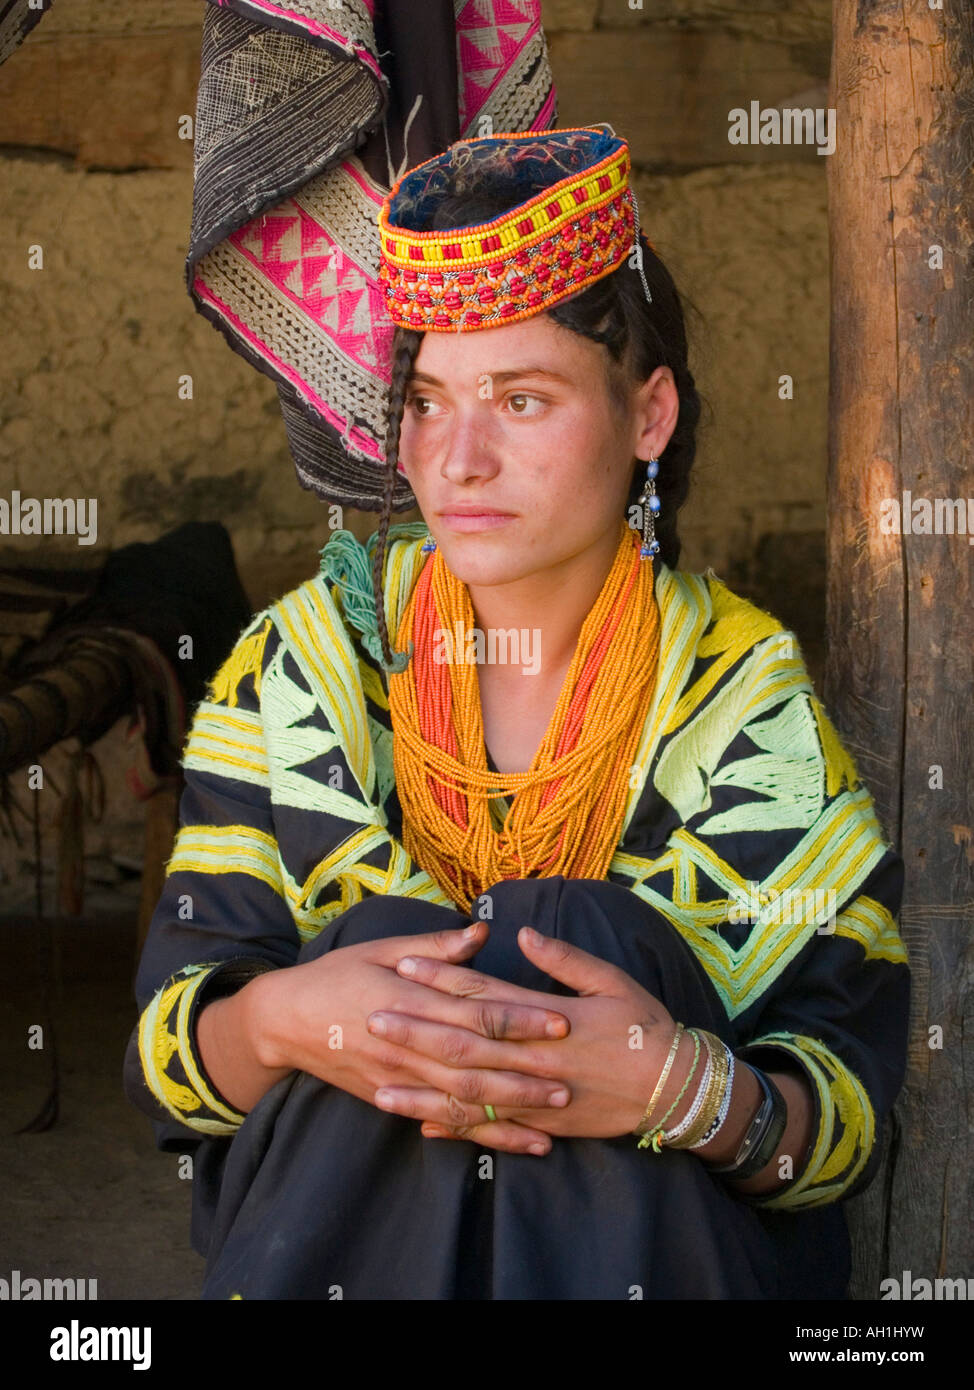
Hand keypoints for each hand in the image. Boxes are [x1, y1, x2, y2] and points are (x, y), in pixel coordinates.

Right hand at [251, 921, 573, 1133]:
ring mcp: (398, 1078)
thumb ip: (434, 947)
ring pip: (461, 1100)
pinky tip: (513, 1143)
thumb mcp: (381, 949)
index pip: (474, 1011)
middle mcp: (406, 1044)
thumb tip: (482, 932)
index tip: (558, 1020)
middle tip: (570, 1079)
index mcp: (409, 999)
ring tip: (552, 1117)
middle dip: (524, 1073)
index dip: (518, 1018)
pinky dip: (479, 1135)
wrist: (284, 1020)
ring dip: (509, 1110)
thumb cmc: (337, 975)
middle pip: (475, 1063)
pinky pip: (441, 1121)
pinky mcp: (391, 1099)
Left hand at [367, 927, 677, 1152]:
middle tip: (370, 1020)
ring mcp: (534, 1096)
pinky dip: (457, 1128)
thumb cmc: (645, 1027)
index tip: (403, 966)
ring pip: (468, 1094)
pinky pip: (493, 1129)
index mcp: (545, 1016)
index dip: (440, 979)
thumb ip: (564, 958)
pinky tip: (424, 1127)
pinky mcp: (542, 1124)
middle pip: (462, 1043)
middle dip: (414, 1031)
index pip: (481, 994)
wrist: (676, 1089)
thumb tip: (522, 933)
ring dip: (422, 1090)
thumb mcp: (611, 980)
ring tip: (380, 1086)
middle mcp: (532, 1058)